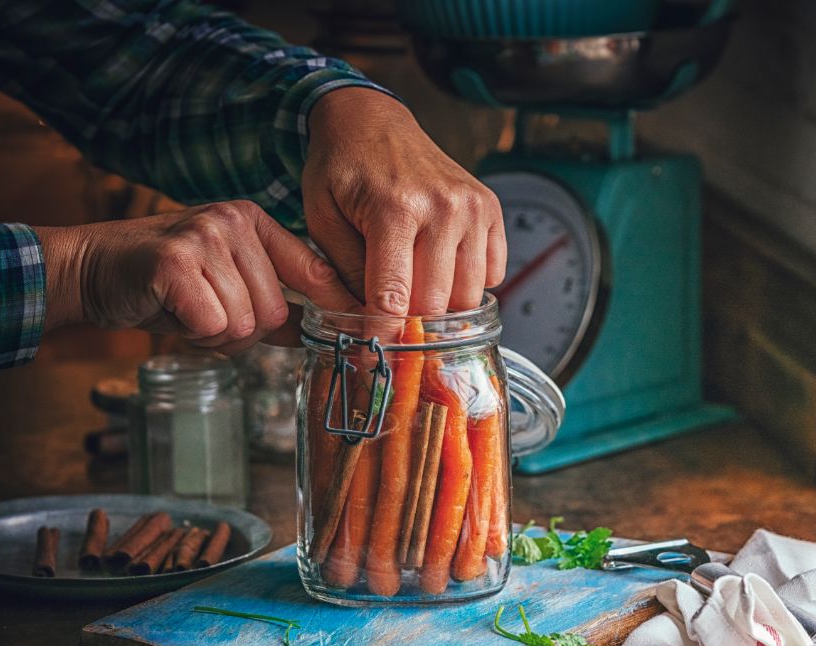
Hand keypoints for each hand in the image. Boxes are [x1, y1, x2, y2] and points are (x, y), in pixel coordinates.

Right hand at [36, 201, 360, 352]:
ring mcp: (205, 236)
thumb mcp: (227, 286)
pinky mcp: (176, 261)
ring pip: (246, 322)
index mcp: (256, 223)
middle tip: (206, 316)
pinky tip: (172, 310)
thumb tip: (322, 335)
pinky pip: (213, 323)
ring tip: (187, 309)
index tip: (361, 335)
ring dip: (215, 333)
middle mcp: (234, 221)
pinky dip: (194, 332)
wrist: (92, 269)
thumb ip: (274, 306)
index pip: (315, 270)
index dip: (337, 306)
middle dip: (244, 332)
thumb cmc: (164, 285)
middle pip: (277, 311)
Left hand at [302, 88, 506, 315]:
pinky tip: (440, 270)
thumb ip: (343, 274)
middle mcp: (443, 207)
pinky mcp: (490, 209)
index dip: (382, 334)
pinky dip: (468, 284)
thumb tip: (364, 327)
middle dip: (411, 323)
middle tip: (391, 323)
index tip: (373, 356)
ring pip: (469, 296)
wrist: (372, 120)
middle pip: (436, 304)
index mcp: (394, 209)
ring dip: (442, 307)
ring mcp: (472, 207)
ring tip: (414, 293)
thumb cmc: (341, 170)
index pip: (393, 297)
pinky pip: (493, 274)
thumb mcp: (322, 220)